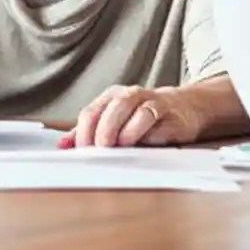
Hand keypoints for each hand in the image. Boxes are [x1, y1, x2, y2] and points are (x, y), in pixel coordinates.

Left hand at [61, 85, 206, 147]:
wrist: (185, 108)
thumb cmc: (145, 119)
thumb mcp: (116, 124)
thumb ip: (90, 134)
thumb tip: (63, 145)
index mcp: (111, 98)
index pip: (90, 113)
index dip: (83, 134)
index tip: (82, 154)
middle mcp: (129, 95)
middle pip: (109, 109)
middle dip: (101, 132)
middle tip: (100, 151)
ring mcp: (149, 100)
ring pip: (130, 108)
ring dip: (121, 130)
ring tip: (119, 146)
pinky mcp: (168, 110)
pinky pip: (153, 116)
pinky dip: (144, 131)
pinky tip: (141, 143)